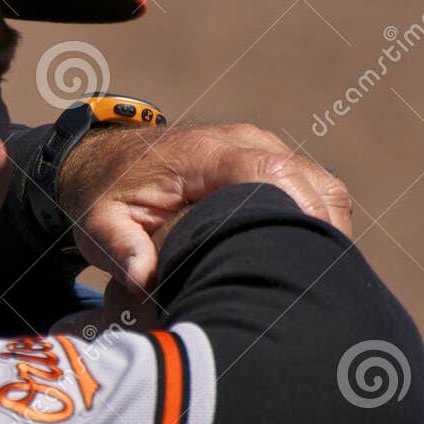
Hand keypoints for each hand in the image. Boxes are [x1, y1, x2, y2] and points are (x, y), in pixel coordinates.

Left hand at [56, 123, 352, 292]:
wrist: (103, 162)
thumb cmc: (104, 197)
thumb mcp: (98, 225)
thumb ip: (118, 248)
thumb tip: (141, 278)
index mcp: (202, 155)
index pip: (267, 172)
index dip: (296, 211)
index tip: (310, 256)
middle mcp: (239, 141)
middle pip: (305, 177)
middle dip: (321, 229)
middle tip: (322, 282)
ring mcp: (258, 146)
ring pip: (317, 181)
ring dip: (326, 225)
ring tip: (319, 275)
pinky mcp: (267, 158)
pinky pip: (310, 184)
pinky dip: (319, 217)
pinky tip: (310, 257)